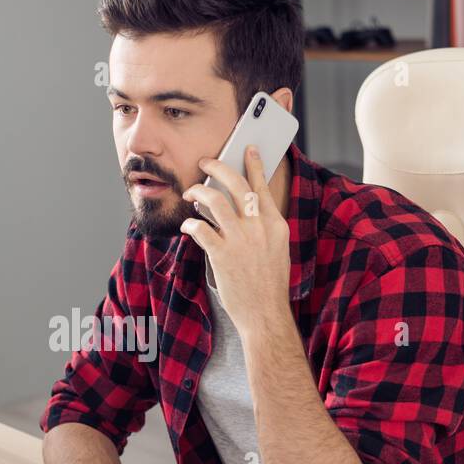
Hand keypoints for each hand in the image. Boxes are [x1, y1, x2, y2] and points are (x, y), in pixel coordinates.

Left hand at [180, 145, 291, 337]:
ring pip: (215, 201)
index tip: (247, 149)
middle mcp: (259, 227)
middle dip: (218, 167)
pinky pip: (200, 228)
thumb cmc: (269, 284)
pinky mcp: (222, 254)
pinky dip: (190, 223)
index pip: (262, 186)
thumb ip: (263, 226)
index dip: (253, 164)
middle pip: (236, 185)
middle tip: (205, 161)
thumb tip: (243, 207)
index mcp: (275, 224)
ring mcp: (240, 240)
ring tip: (190, 192)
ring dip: (198, 192)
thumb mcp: (276, 249)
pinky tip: (187, 225)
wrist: (265, 314)